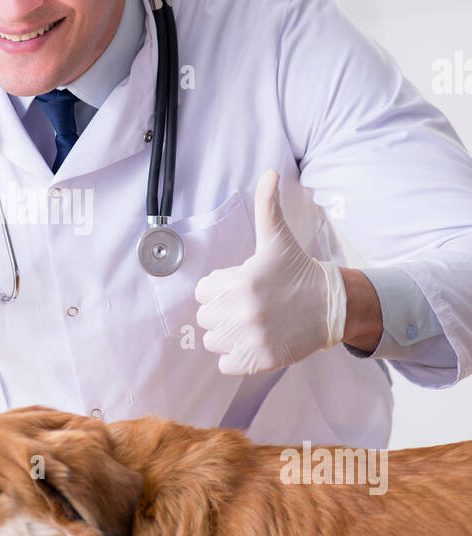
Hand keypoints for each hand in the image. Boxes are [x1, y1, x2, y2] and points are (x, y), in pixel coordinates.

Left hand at [193, 169, 346, 373]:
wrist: (331, 305)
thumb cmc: (298, 270)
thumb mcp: (278, 238)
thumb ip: (267, 206)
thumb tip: (270, 171)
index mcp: (241, 282)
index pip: (203, 292)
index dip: (219, 288)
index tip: (240, 286)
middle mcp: (243, 312)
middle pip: (205, 318)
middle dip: (222, 311)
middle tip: (248, 305)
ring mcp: (251, 338)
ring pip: (213, 341)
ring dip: (227, 335)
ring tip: (251, 323)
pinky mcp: (259, 360)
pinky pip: (225, 364)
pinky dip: (235, 358)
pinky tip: (254, 341)